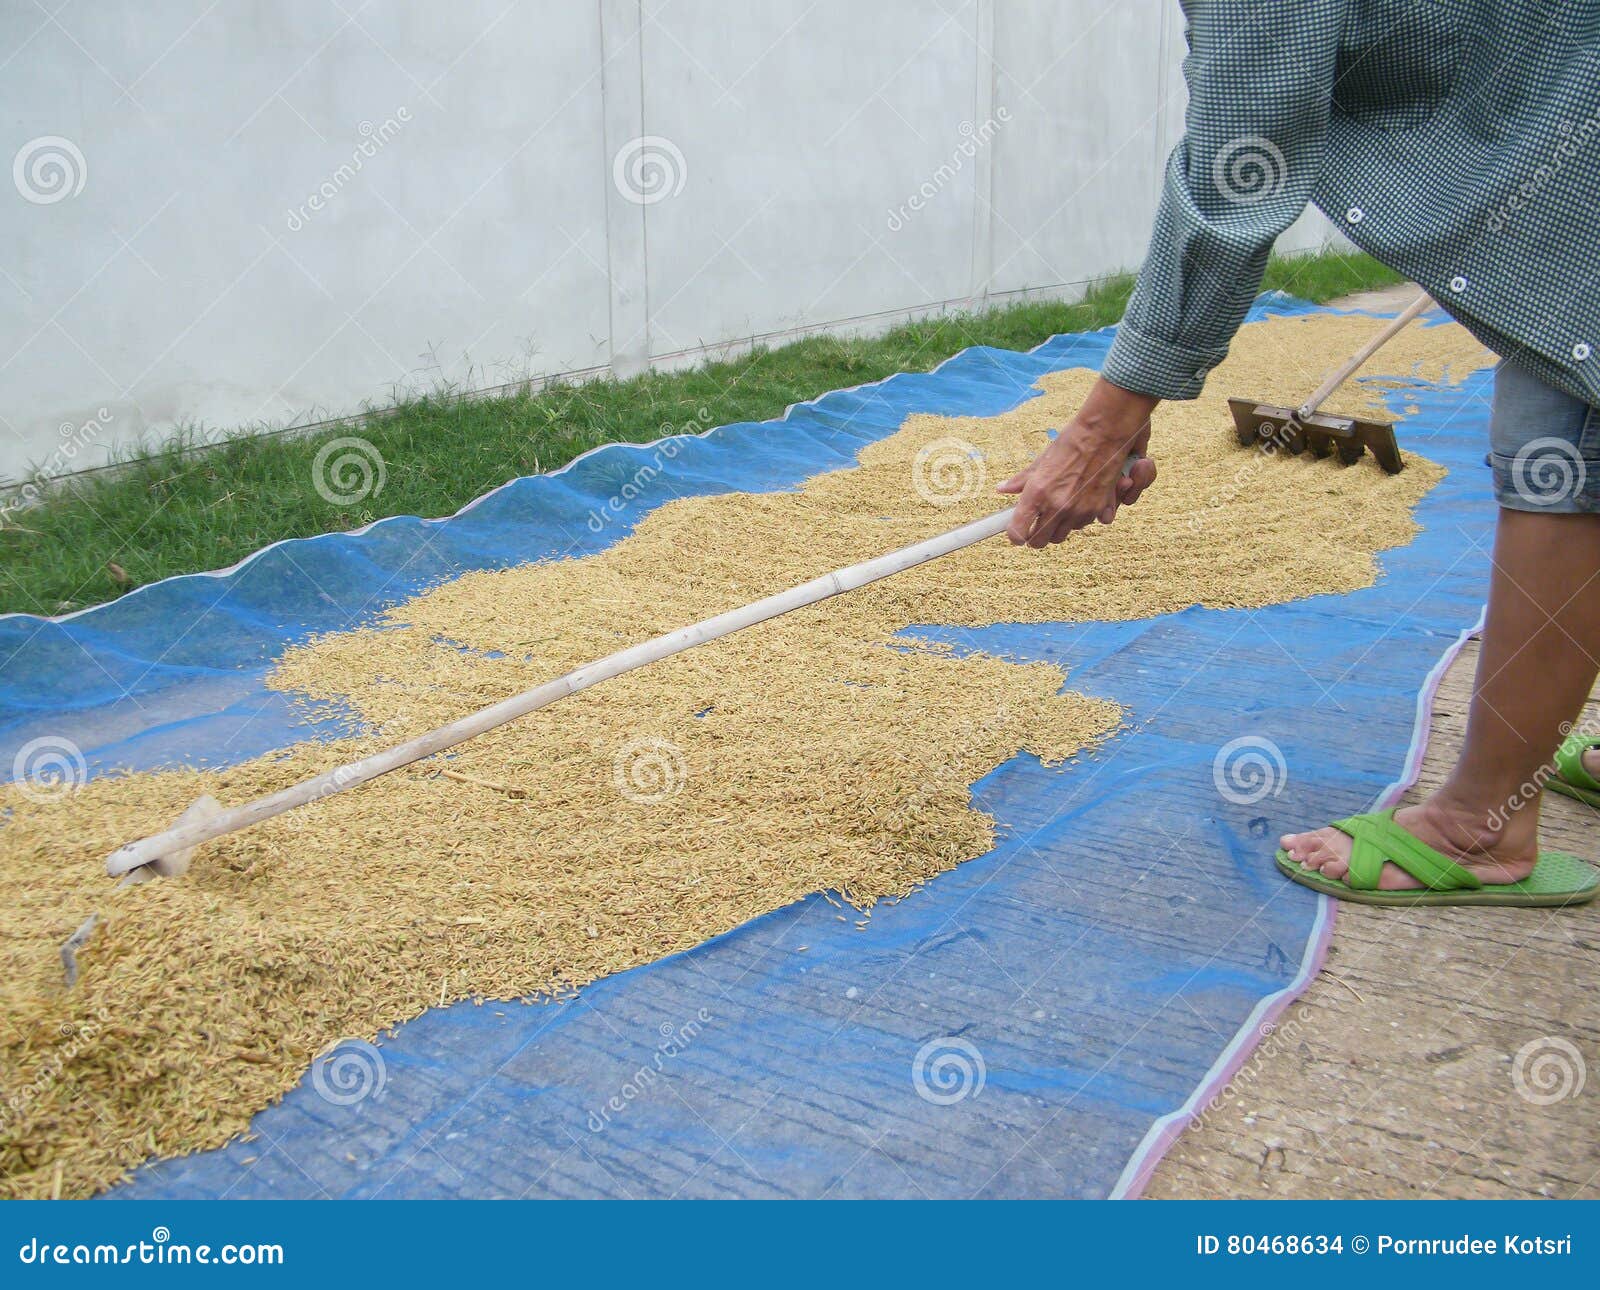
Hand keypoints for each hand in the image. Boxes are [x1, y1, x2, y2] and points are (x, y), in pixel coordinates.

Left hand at [997, 378, 1159, 546]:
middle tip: (1035, 525)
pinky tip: (1077, 503)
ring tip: (1057, 509)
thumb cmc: (1071, 443)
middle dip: (1036, 536)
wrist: (1104, 433)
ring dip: (1057, 527)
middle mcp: (1057, 506)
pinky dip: (1078, 519)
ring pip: (1061, 535)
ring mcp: (1078, 511)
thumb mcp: (1042, 461)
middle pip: (1039, 542)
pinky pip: (1082, 525)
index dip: (1015, 536)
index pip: (1018, 532)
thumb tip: (1002, 489)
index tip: (1016, 534)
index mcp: (1037, 493)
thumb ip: (1021, 480)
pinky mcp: (1097, 510)